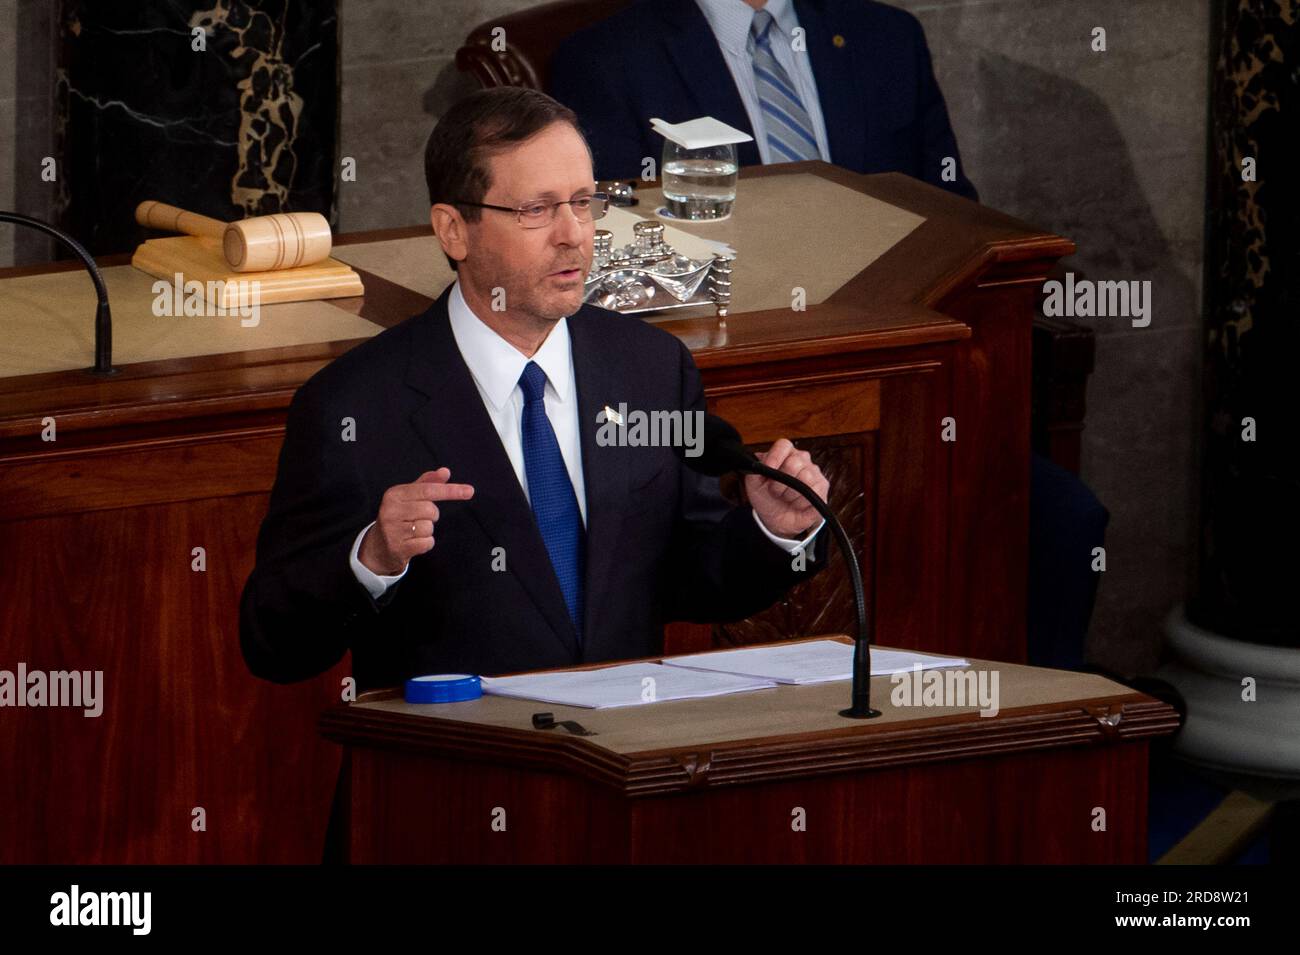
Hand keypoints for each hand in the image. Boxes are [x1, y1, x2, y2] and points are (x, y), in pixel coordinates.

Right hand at [358, 467, 474, 574]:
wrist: (378, 547)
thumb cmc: (398, 517)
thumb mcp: (409, 497)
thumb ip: (427, 483)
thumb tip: (445, 472)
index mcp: (394, 494)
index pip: (429, 490)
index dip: (451, 490)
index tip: (470, 491)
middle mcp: (391, 510)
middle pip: (430, 510)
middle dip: (431, 516)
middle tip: (419, 518)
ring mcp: (392, 530)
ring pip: (428, 528)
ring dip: (427, 531)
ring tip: (413, 531)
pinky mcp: (397, 548)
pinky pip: (427, 543)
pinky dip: (426, 543)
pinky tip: (413, 542)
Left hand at [744, 439, 828, 538]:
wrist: (777, 520)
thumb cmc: (767, 498)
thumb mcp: (753, 483)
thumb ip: (756, 467)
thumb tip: (763, 460)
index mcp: (784, 454)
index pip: (783, 445)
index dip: (775, 457)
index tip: (768, 470)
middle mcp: (801, 459)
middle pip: (794, 463)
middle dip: (781, 482)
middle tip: (775, 491)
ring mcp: (813, 472)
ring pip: (805, 478)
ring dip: (790, 494)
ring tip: (786, 498)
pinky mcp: (822, 486)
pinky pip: (814, 491)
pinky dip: (801, 502)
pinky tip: (797, 503)